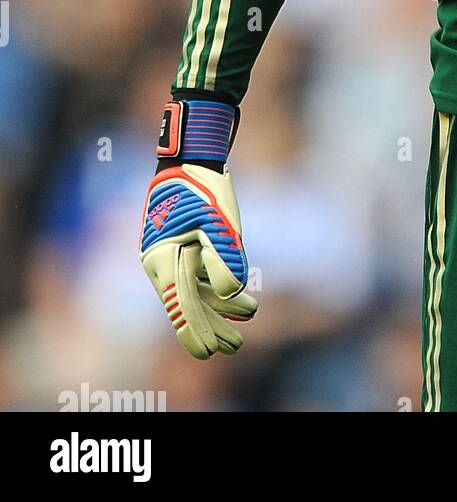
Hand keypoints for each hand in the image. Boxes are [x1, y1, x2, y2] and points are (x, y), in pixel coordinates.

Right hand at [139, 97, 256, 358]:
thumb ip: (223, 256)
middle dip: (212, 326)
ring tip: (243, 328)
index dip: (194, 330)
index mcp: (162, 258)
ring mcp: (174, 254)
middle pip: (189, 303)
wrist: (193, 155)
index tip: (209, 352)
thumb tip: (232, 292)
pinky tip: (241, 302)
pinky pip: (201, 276)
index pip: (179, 304)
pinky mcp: (186, 246)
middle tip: (233, 348)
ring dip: (219, 310)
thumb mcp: (217, 220)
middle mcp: (164, 261)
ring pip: (197, 291)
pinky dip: (219, 289)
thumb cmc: (202, 185)